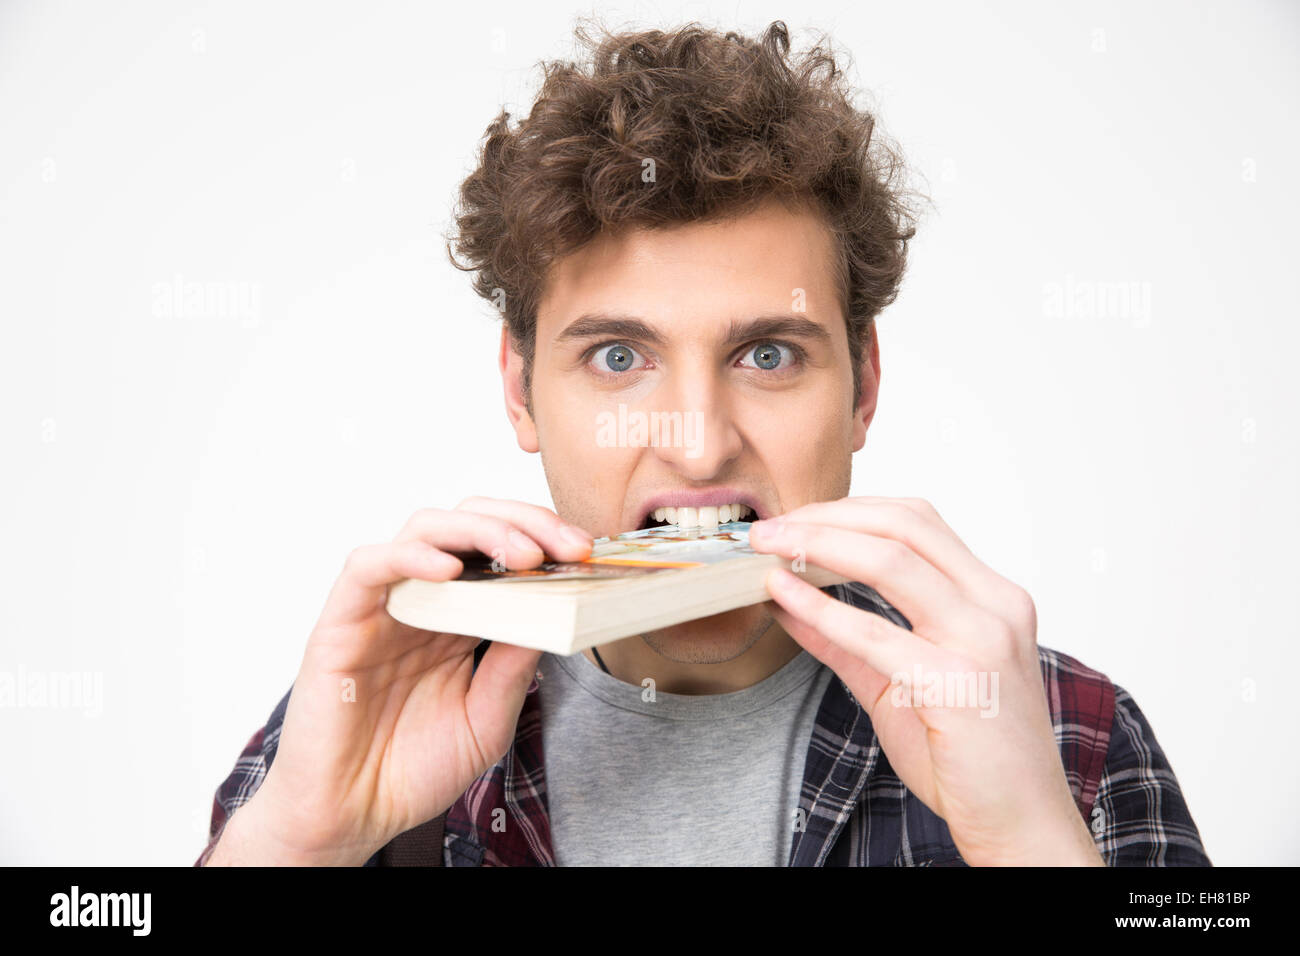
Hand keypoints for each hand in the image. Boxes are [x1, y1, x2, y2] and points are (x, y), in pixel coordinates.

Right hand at [225, 497, 591, 864]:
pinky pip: (369, 565)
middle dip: (526, 522)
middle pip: (471, 521)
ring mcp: (383, 604)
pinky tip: (450, 570)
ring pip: (426, 528)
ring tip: (522, 555)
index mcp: (463, 615)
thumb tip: (556, 613)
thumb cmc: (414, 769)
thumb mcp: (488, 720)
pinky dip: (410, 556)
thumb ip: (515, 669)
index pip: (504, 548)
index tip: (589, 554)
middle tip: (570, 547)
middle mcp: (425, 598)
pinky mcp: (342, 619)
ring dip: (479, 529)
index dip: (547, 538)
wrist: (352, 816)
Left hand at [749, 496, 1102, 865]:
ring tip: (767, 549)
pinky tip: (784, 598)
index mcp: (992, 597)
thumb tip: (786, 601)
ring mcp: (983, 641)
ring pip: (891, 562)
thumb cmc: (969, 756)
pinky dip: (821, 608)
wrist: (1020, 823)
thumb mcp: (899, 683)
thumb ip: (846, 639)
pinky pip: (876, 633)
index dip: (848, 510)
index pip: (916, 521)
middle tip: (768, 527)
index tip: (795, 518)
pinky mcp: (958, 684)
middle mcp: (995, 607)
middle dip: (826, 517)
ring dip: (817, 545)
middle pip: (902, 525)